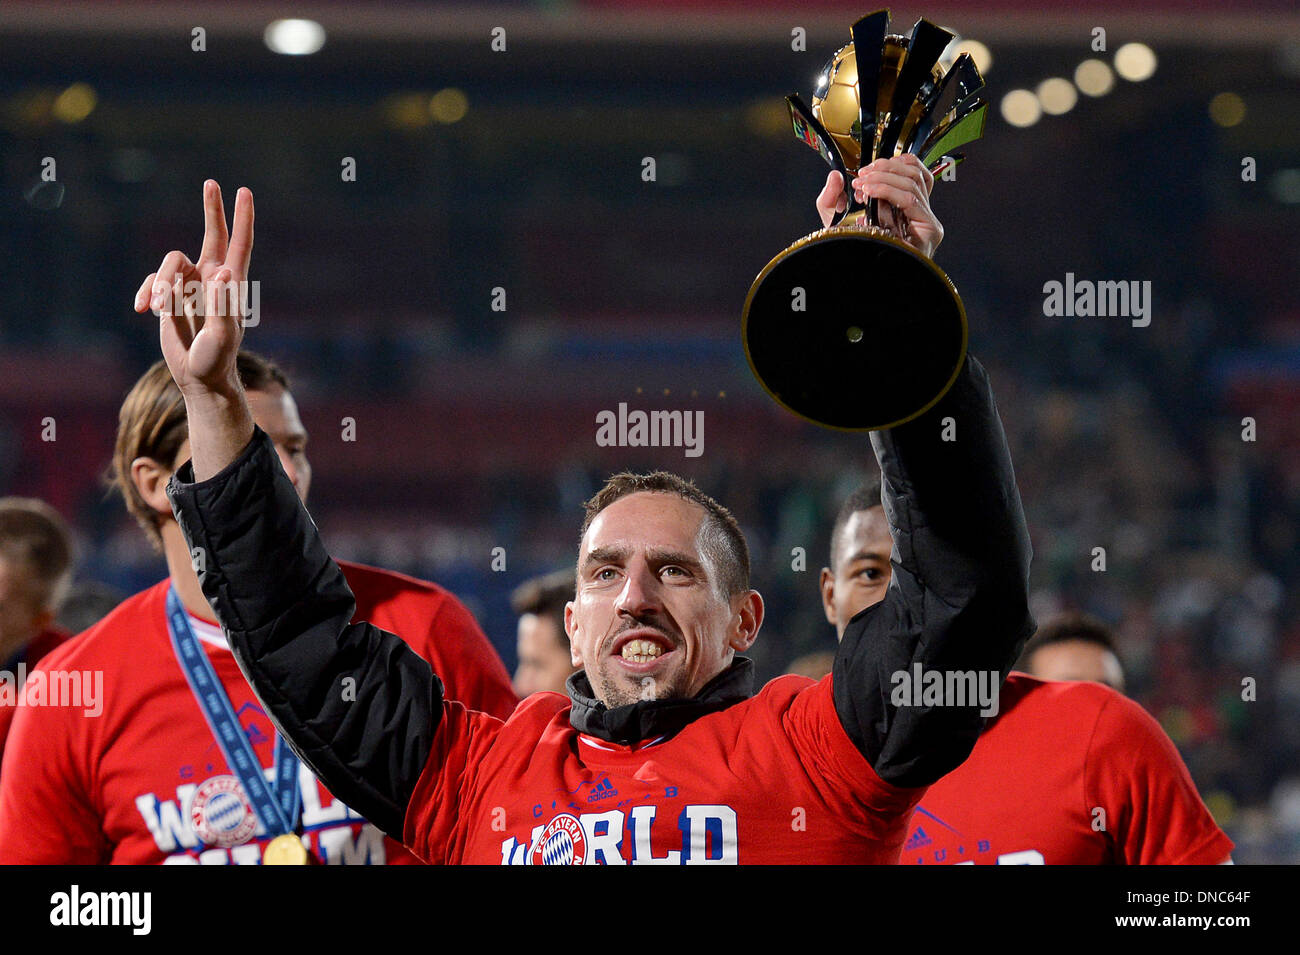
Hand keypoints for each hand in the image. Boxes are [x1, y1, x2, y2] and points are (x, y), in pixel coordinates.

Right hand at [133, 180, 253, 399]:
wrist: (199, 377)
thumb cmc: (216, 359)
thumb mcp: (222, 335)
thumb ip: (222, 303)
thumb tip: (223, 270)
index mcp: (232, 284)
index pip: (239, 244)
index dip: (242, 218)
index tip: (243, 191)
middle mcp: (213, 279)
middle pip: (212, 235)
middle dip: (212, 210)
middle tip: (211, 183)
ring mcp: (191, 286)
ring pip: (170, 262)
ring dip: (160, 281)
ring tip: (157, 308)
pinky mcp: (171, 296)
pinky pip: (154, 282)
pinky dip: (147, 292)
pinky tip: (143, 308)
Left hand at [815, 155, 943, 259]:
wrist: (853, 277)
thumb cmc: (850, 253)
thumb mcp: (835, 221)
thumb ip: (833, 197)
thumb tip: (836, 176)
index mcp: (903, 211)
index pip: (912, 175)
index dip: (891, 165)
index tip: (866, 169)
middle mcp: (919, 216)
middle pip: (914, 174)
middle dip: (885, 168)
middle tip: (862, 175)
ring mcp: (927, 223)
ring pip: (913, 182)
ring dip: (884, 177)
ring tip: (863, 184)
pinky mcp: (930, 230)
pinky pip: (910, 199)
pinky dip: (887, 189)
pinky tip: (870, 191)